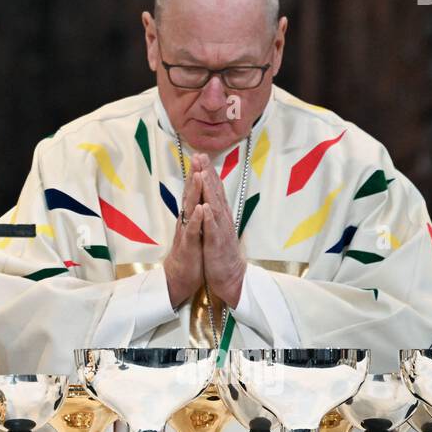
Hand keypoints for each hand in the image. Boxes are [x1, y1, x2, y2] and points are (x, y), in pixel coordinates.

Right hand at [163, 153, 207, 307]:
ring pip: (191, 209)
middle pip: (190, 194)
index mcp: (190, 216)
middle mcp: (186, 220)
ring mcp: (186, 232)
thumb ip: (194, 212)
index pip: (194, 192)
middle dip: (194, 175)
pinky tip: (201, 209)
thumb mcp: (194, 228)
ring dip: (194, 192)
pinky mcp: (188, 245)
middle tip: (197, 157)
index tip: (201, 156)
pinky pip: (193, 230)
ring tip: (198, 176)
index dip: (197, 173)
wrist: (181, 277)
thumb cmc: (190, 252)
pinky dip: (197, 219)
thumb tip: (197, 195)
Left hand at [199, 158, 246, 307]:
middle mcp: (222, 219)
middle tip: (201, 156)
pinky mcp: (216, 245)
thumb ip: (215, 210)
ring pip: (214, 207)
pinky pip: (212, 230)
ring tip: (203, 174)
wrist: (230, 276)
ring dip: (209, 191)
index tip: (201, 155)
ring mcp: (220, 231)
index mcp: (220, 215)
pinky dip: (209, 219)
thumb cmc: (221, 251)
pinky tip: (205, 207)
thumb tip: (211, 195)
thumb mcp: (217, 227)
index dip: (208, 172)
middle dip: (207, 174)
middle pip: (215, 193)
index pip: (214, 190)